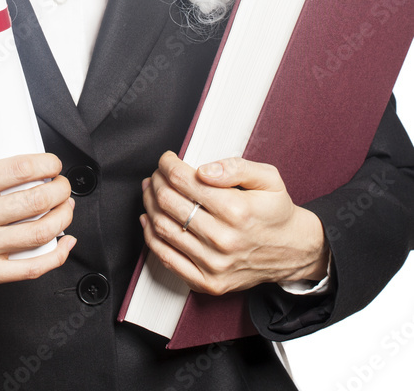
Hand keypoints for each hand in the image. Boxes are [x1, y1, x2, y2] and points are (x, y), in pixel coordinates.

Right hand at [0, 153, 75, 299]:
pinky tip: (65, 243)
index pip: (17, 169)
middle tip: (63, 185)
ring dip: (62, 217)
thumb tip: (2, 146)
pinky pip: (28, 269)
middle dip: (60, 190)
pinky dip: (54, 256)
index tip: (54, 163)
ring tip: (65, 208)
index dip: (46, 164)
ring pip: (37, 233)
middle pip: (34, 200)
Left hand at [140, 151, 327, 295]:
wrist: (292, 252)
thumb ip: (236, 167)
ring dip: (150, 205)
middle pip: (169, 203)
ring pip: (163, 228)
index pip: (184, 181)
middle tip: (157, 174)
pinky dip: (152, 237)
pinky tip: (150, 220)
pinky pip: (168, 259)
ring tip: (150, 191)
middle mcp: (223, 239)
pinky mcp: (208, 283)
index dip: (168, 166)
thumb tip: (203, 170)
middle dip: (156, 181)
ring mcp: (214, 264)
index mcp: (237, 210)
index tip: (166, 159)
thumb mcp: (268, 178)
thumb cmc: (276, 212)